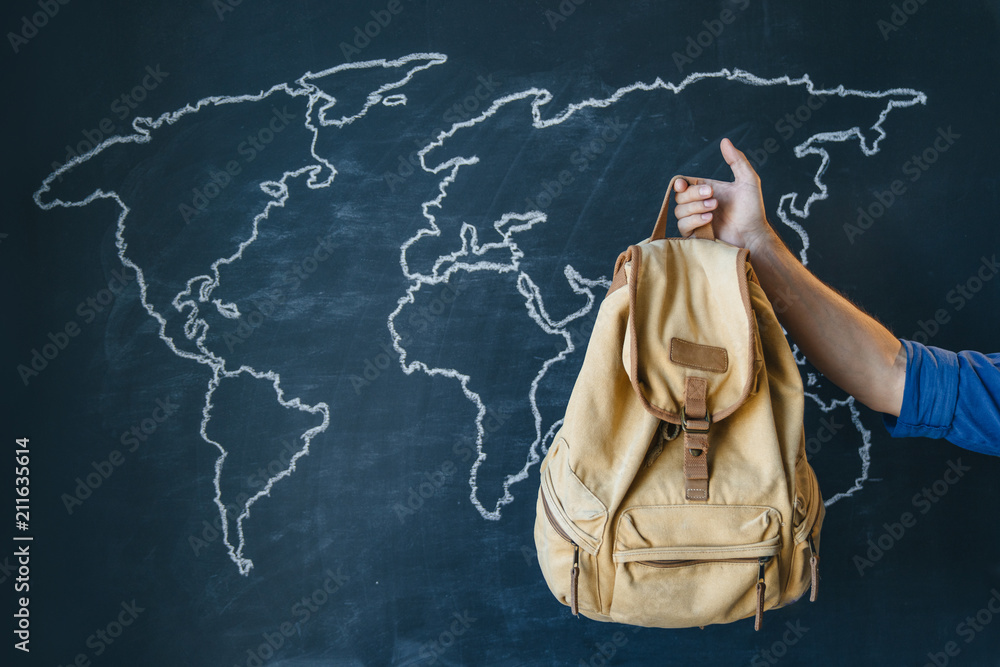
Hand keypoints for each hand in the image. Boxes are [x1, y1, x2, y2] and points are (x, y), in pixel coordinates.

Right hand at [672, 138, 777, 254]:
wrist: (753, 235)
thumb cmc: (752, 210)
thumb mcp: (748, 180)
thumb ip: (736, 160)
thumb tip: (724, 141)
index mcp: (705, 190)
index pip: (683, 184)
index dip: (679, 184)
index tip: (682, 184)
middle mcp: (698, 204)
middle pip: (679, 196)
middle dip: (694, 194)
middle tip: (712, 196)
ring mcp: (695, 220)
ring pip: (679, 211)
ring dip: (695, 208)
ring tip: (714, 209)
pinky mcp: (695, 235)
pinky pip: (682, 226)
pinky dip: (693, 220)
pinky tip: (709, 219)